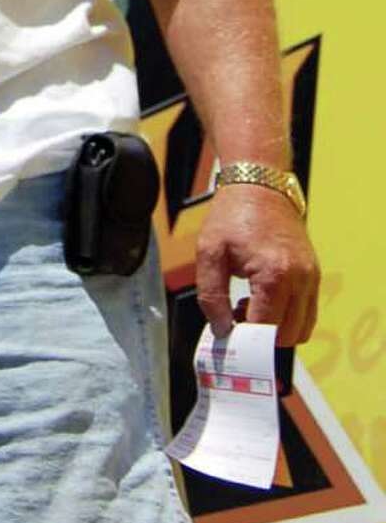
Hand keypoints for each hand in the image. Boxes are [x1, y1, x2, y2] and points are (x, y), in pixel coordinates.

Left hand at [195, 183, 319, 345]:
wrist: (259, 186)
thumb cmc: (231, 216)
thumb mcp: (209, 252)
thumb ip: (211, 294)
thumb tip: (221, 330)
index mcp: (274, 274)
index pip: (264, 327)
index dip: (244, 337)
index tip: (226, 333)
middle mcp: (300, 279)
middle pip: (287, 335)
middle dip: (260, 334)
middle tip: (235, 314)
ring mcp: (312, 277)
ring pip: (302, 328)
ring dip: (276, 328)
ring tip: (249, 305)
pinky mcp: (314, 274)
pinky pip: (308, 312)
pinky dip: (288, 316)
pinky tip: (263, 297)